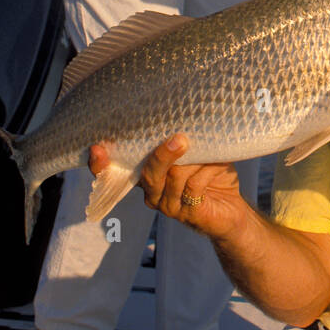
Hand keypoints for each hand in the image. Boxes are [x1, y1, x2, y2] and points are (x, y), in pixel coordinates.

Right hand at [89, 135, 247, 239]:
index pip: (114, 174)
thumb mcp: (195, 156)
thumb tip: (182, 117)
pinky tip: (218, 167)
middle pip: (148, 173)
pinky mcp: (187, 213)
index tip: (98, 147)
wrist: (232, 211)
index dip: (101, 164)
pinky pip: (194, 187)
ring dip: (196, 161)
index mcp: (146, 177)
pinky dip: (208, 171)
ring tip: (211, 153)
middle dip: (163, 155)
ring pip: (174, 177)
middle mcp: (152, 193)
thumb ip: (182, 143)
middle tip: (179, 139)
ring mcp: (168, 205)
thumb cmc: (210, 177)